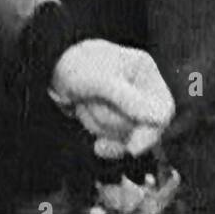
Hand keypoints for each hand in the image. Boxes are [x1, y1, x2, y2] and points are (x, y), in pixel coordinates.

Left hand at [49, 38, 174, 159]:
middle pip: (144, 128)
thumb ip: (128, 99)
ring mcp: (127, 105)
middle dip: (114, 124)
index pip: (164, 110)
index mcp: (144, 71)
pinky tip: (94, 141)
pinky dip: (104, 140)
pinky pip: (117, 140)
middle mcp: (140, 88)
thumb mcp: (100, 80)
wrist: (50, 68)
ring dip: (101, 125)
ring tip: (83, 104)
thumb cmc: (75, 65)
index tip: (133, 147)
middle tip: (89, 108)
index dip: (152, 131)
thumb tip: (159, 118)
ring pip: (126, 135)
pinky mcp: (114, 117)